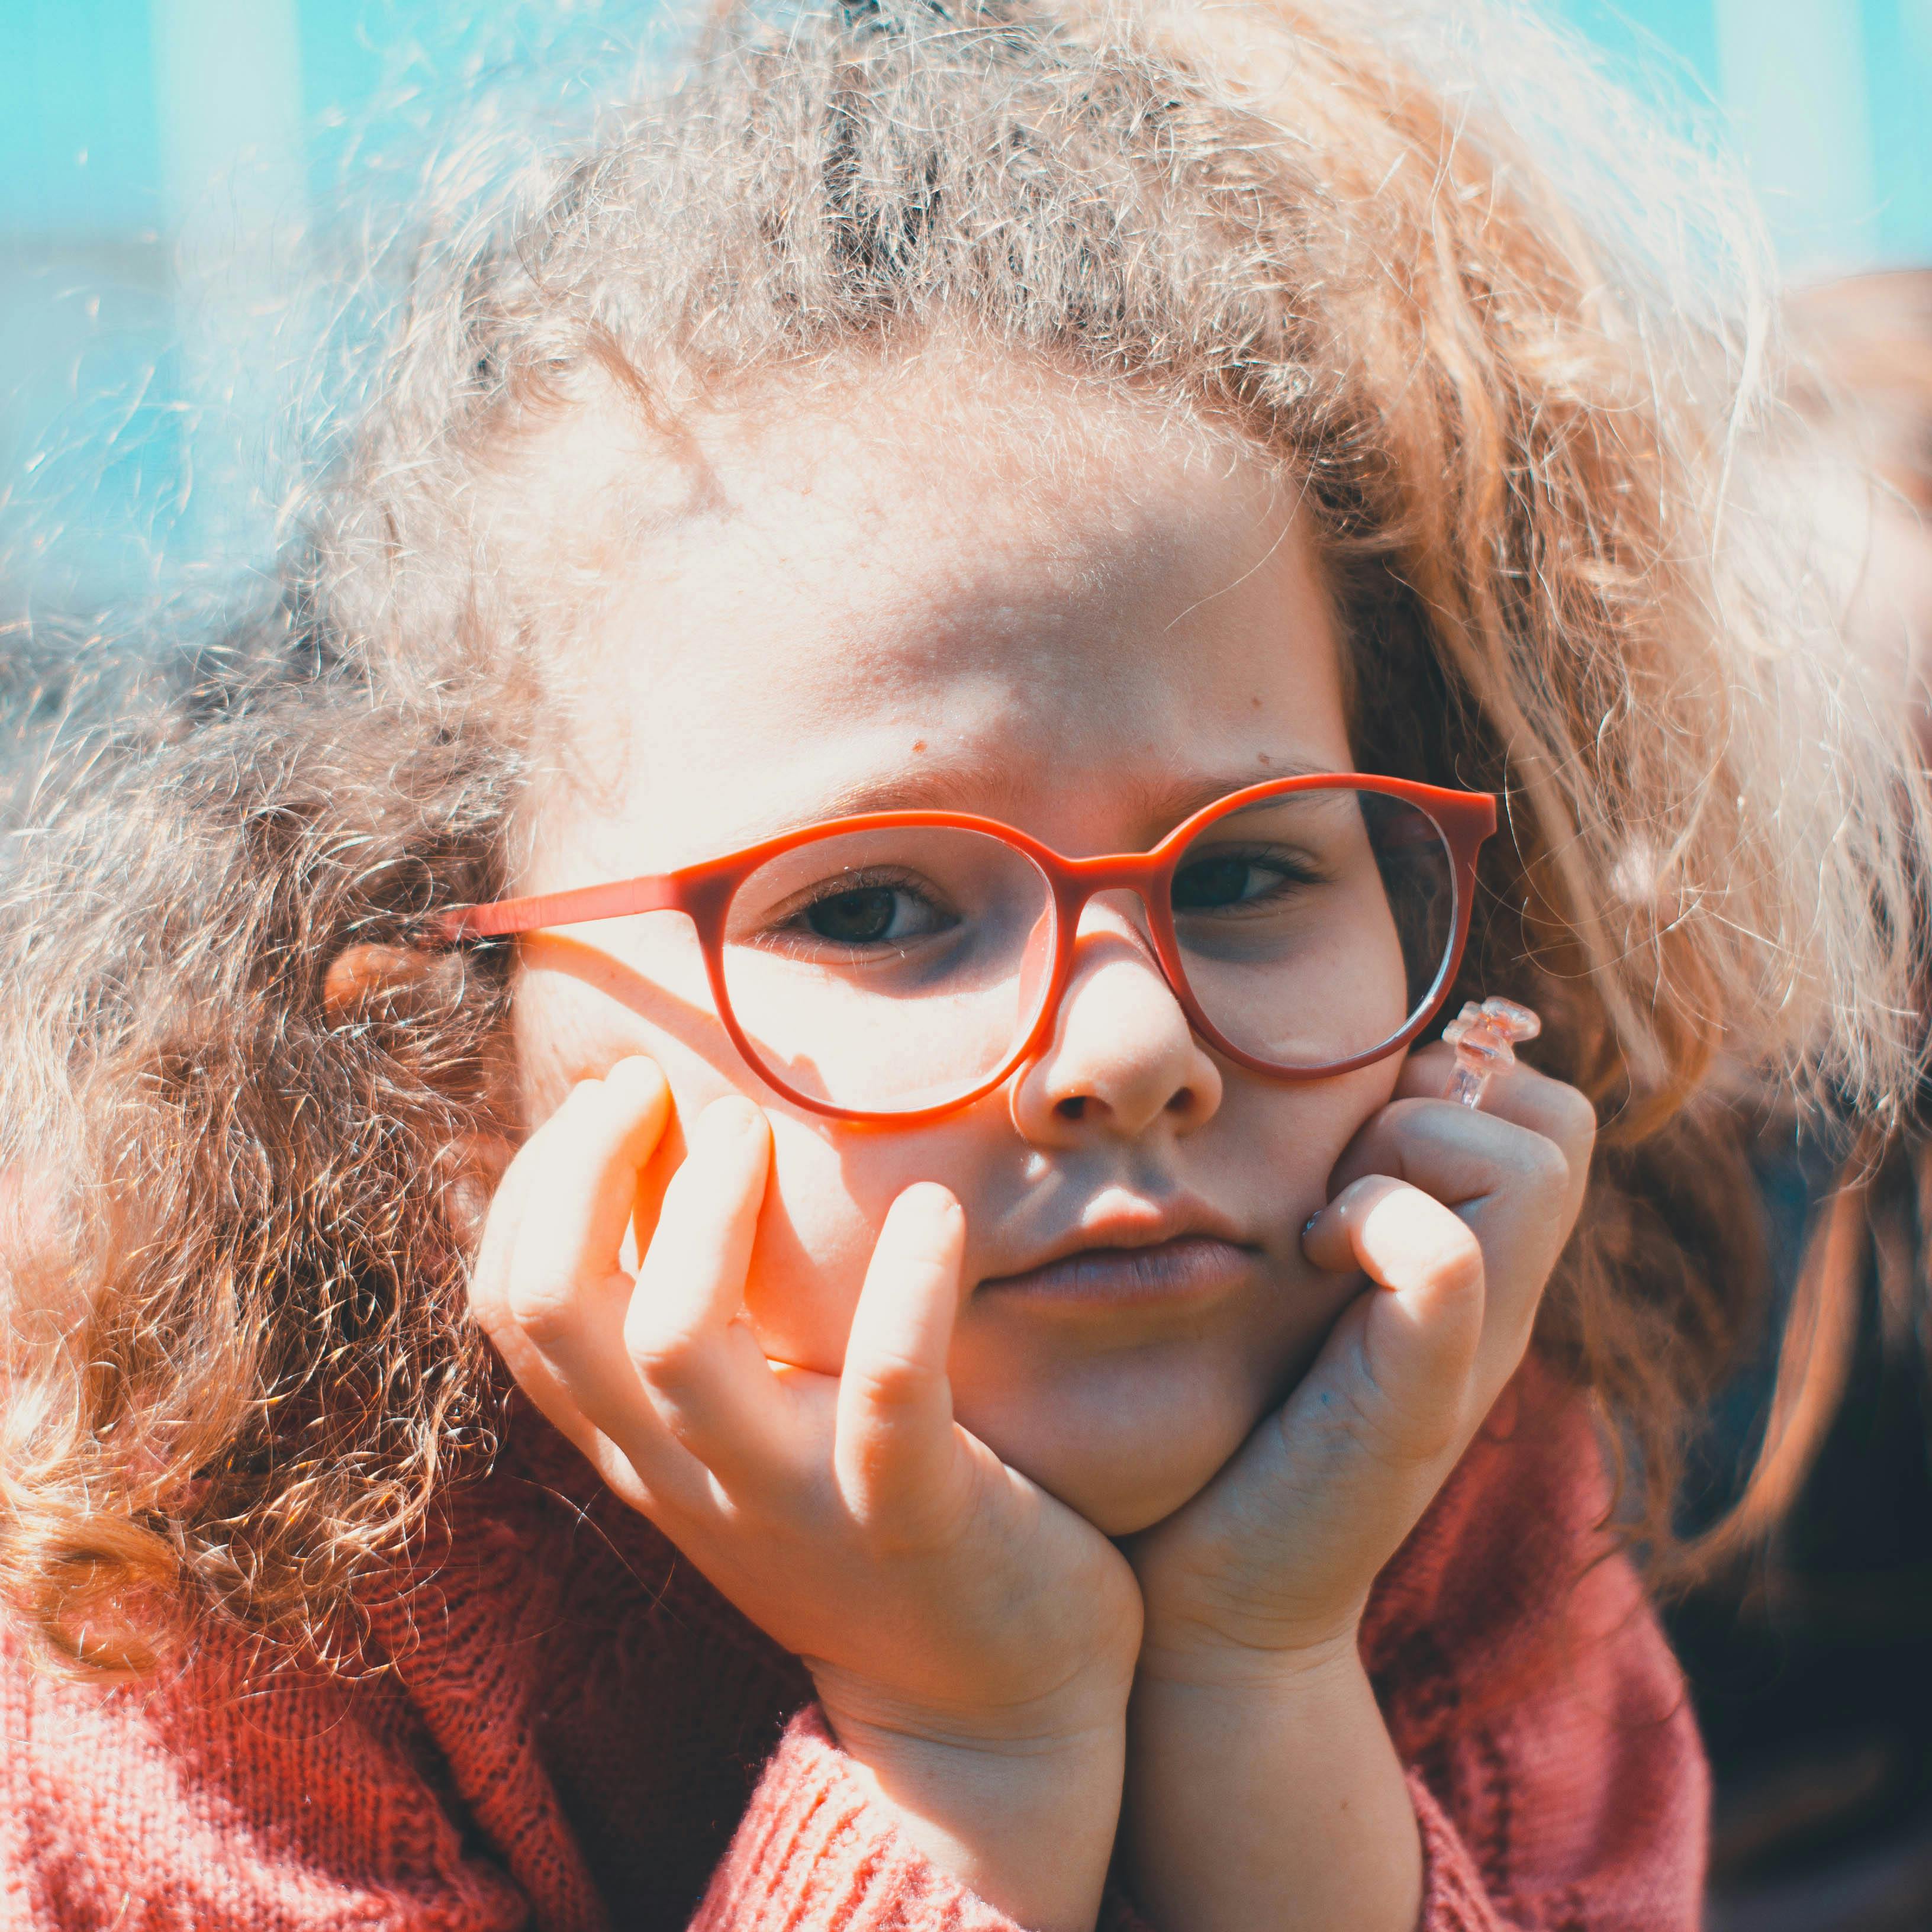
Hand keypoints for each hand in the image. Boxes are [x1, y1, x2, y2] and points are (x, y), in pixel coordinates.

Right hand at [467, 1058, 1140, 1930]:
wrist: (982, 1712)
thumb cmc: (871, 1522)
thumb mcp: (753, 1430)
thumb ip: (700, 1326)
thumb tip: (671, 1163)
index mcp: (642, 1443)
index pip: (515, 1306)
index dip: (534, 1182)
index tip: (612, 1091)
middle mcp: (686, 1472)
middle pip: (554, 1312)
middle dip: (584, 1173)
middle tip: (655, 1086)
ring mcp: (789, 1498)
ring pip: (678, 1347)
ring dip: (708, 1216)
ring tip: (751, 1128)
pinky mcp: (909, 1515)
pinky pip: (890, 1394)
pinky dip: (906, 1293)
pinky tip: (936, 1209)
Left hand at [1126, 1040, 1594, 1678]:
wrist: (1212, 1595)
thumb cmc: (1230, 1423)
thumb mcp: (1296, 1280)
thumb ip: (1335, 1192)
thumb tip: (1323, 1084)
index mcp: (1479, 1265)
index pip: (1543, 1107)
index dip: (1447, 1080)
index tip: (1349, 1149)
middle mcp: (1502, 1299)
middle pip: (1557, 1118)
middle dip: (1437, 1102)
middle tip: (1343, 1181)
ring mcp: (1476, 1347)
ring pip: (1529, 1161)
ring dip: (1404, 1153)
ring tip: (1324, 1227)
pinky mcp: (1425, 1394)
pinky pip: (1449, 1250)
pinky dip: (1368, 1221)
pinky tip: (1308, 1263)